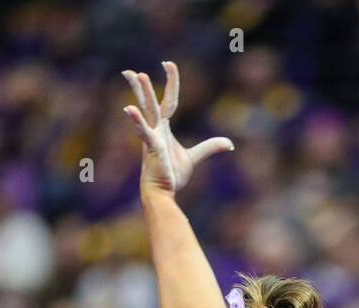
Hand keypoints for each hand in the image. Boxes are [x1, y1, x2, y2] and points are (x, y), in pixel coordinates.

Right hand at [122, 61, 233, 194]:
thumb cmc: (172, 175)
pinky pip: (144, 131)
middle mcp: (156, 129)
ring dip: (143, 93)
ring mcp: (152, 137)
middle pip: (151, 102)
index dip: (171, 82)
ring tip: (136, 75)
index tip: (167, 64)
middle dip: (145, 86)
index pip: (168, 101)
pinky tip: (129, 109)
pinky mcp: (152, 147)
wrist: (163, 192)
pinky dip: (137, 120)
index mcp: (163, 128)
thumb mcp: (194, 157)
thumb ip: (210, 147)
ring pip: (148, 110)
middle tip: (132, 71)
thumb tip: (229, 143)